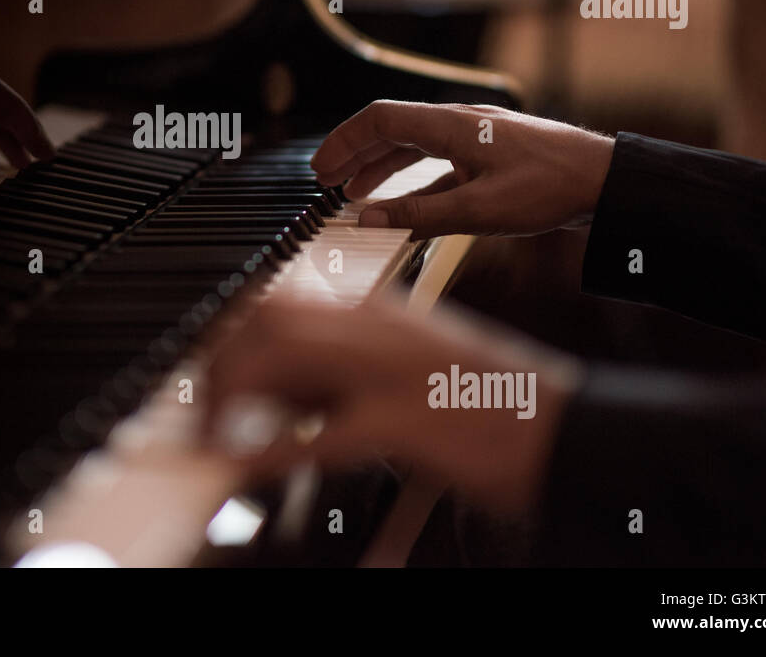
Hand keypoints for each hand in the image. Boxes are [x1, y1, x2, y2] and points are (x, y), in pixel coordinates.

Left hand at [204, 297, 581, 511]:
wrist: (560, 425)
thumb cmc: (485, 400)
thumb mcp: (408, 363)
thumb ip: (348, 364)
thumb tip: (280, 390)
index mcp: (379, 310)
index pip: (280, 300)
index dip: (230, 333)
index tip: (210, 367)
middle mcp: (377, 328)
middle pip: (268, 320)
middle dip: (221, 361)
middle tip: (205, 410)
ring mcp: (388, 371)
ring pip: (281, 357)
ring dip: (235, 397)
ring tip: (218, 438)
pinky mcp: (402, 423)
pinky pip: (318, 435)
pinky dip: (271, 451)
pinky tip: (245, 464)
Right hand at [311, 101, 615, 236]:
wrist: (606, 181)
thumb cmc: (552, 187)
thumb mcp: (479, 209)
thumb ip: (419, 215)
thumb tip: (368, 219)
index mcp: (450, 126)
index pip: (379, 120)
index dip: (343, 142)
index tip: (320, 170)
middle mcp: (458, 124)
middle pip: (391, 130)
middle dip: (354, 154)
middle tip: (327, 181)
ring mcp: (474, 138)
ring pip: (413, 145)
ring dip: (380, 167)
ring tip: (355, 193)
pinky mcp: (489, 156)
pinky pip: (437, 161)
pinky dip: (411, 179)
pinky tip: (405, 201)